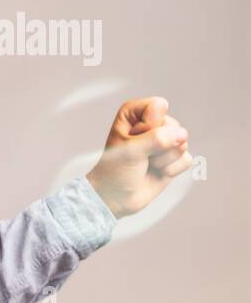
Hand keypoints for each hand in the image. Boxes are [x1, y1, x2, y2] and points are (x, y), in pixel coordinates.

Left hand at [85, 96, 191, 217]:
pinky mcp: (174, 157)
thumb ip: (155, 139)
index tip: (133, 138)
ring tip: (147, 164)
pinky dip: (171, 170)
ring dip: (163, 159)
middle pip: (173, 125)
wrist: (116, 197)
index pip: (158, 106)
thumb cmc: (115, 170)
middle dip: (157, 145)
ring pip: (182, 142)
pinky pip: (186, 159)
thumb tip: (182, 135)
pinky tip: (156, 172)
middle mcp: (151, 123)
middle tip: (139, 155)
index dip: (149, 125)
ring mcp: (164, 140)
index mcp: (134, 113)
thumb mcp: (130, 151)